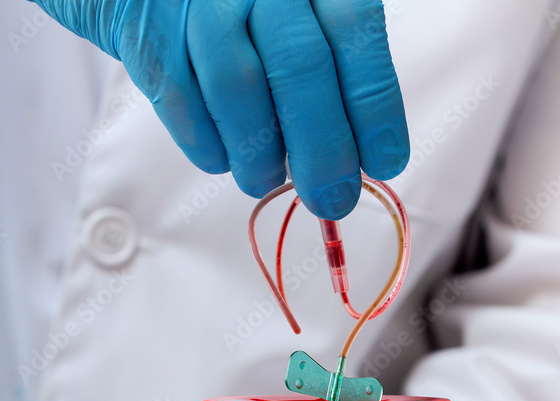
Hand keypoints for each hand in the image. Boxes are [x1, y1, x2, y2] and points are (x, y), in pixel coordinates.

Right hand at [31, 0, 409, 218]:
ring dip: (260, 156)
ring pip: (237, 88)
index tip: (386, 162)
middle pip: (300, 67)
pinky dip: (209, 146)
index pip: (354, 32)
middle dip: (324, 150)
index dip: (374, 104)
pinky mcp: (150, 33)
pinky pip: (183, 102)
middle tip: (334, 200)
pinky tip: (224, 158)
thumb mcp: (303, 22)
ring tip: (267, 180)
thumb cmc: (247, 15)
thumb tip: (358, 163)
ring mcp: (199, 1)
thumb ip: (333, 78)